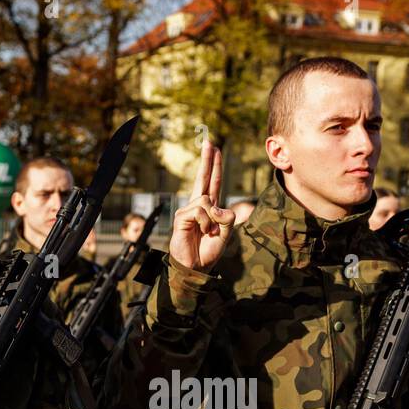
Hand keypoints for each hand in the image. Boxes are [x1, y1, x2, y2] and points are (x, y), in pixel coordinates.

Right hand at [169, 139, 233, 271]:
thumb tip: (217, 206)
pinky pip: (199, 211)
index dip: (214, 166)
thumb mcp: (225, 234)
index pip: (213, 182)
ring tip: (207, 232)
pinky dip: (205, 222)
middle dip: (207, 160)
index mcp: (210, 208)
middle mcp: (198, 206)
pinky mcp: (181, 217)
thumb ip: (227, 219)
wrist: (195, 266)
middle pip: (203, 178)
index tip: (214, 149)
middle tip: (208, 141)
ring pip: (206, 200)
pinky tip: (200, 231)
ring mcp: (188, 210)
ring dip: (212, 219)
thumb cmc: (208, 251)